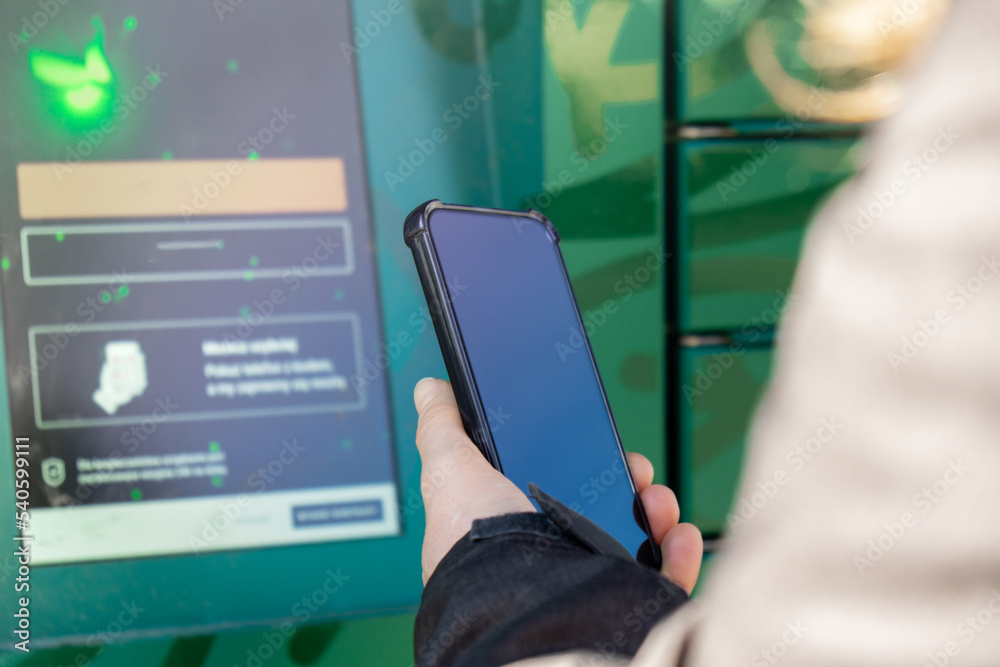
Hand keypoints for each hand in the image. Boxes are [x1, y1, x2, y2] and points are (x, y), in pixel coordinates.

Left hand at [414, 378, 703, 591]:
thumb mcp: (451, 472)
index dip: (577, 460)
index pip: (551, 489)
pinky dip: (678, 552)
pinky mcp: (622, 604)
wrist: (520, 605)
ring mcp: (587, 584)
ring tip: (654, 499)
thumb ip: (443, 430)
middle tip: (633, 467)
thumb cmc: (478, 548)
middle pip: (600, 509)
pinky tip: (676, 533)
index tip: (594, 441)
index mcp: (508, 533)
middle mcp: (547, 560)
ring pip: (637, 539)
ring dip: (654, 509)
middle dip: (625, 479)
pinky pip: (664, 577)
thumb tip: (430, 390)